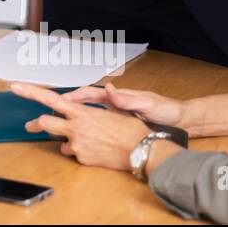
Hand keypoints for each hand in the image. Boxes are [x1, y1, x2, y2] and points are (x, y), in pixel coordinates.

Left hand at [11, 80, 152, 172]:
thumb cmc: (130, 129)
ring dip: (66, 141)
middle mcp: (75, 127)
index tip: (15, 87)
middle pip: (45, 123)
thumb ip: (88, 111)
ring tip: (86, 141)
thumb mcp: (108, 111)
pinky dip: (80, 153)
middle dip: (36, 125)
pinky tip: (96, 150)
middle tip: (30, 126)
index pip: (50, 99)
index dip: (30, 92)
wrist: (142, 150)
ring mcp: (77, 145)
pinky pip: (74, 155)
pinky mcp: (81, 159)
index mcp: (81, 112)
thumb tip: (81, 109)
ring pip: (60, 142)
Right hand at [59, 82, 186, 126]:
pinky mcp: (118, 124)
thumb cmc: (165, 109)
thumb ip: (127, 98)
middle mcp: (112, 103)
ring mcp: (114, 114)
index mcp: (115, 96)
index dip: (72, 97)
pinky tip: (80, 137)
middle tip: (48, 110)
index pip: (88, 93)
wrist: (179, 120)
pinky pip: (97, 124)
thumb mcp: (146, 103)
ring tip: (57, 124)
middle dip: (64, 105)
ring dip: (72, 117)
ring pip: (87, 114)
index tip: (57, 101)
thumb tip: (109, 89)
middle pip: (82, 102)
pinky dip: (86, 128)